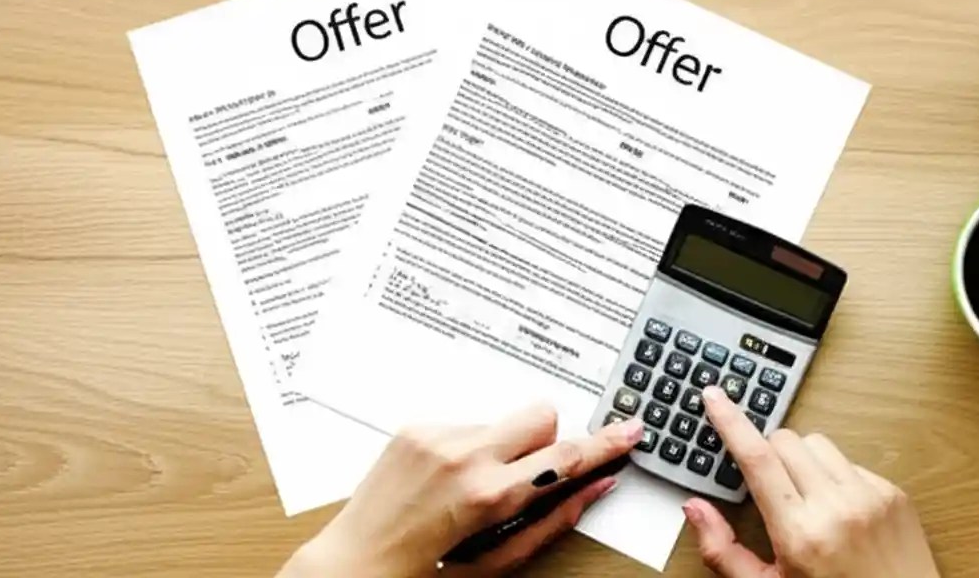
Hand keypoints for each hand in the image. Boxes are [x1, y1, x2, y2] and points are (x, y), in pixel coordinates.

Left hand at [278, 405, 642, 577]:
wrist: (349, 566)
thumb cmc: (420, 576)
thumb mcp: (495, 566)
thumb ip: (551, 523)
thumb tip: (594, 489)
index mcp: (487, 496)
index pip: (565, 458)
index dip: (604, 444)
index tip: (629, 431)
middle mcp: (463, 456)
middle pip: (541, 415)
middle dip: (548, 442)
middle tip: (528, 479)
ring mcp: (436, 436)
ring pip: (504, 421)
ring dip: (503, 449)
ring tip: (471, 491)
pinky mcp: (415, 427)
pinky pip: (468, 424)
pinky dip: (469, 449)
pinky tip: (447, 481)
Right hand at [683, 387, 938, 577]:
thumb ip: (724, 551)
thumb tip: (695, 508)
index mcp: (800, 533)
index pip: (757, 458)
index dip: (731, 422)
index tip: (715, 397)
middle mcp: (837, 507)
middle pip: (785, 441)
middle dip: (767, 452)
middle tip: (767, 485)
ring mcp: (870, 496)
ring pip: (818, 442)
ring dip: (801, 459)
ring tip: (803, 498)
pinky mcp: (893, 493)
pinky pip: (851, 462)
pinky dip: (834, 476)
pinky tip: (836, 510)